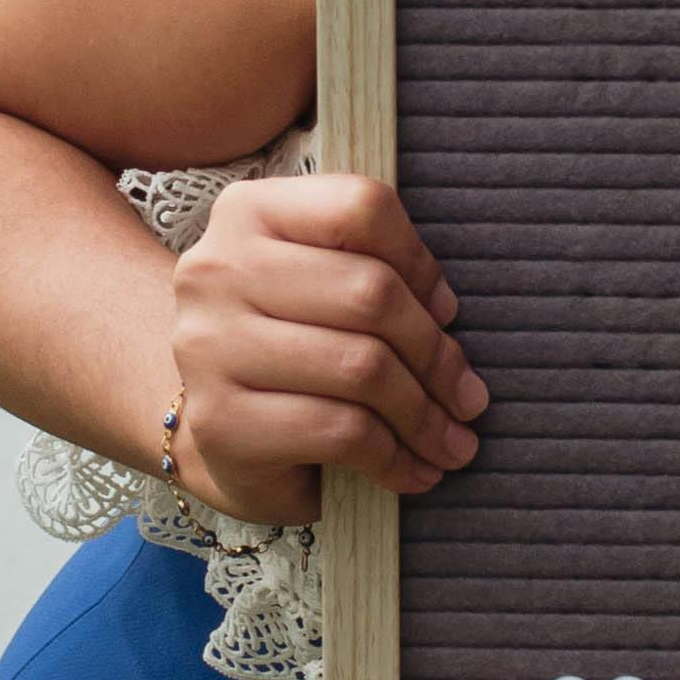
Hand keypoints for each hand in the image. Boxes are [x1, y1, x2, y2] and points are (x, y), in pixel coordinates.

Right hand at [166, 171, 488, 524]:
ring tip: (452, 442)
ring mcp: (210, 346)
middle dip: (437, 355)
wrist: (217, 428)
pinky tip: (414, 470)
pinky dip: (394, 457)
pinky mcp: (220, 421)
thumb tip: (442, 313)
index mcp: (248, 212)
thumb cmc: (290, 346)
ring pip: (361, 367)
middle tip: (469, 398)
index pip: (361, 209)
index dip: (420, 263)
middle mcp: (217, 271)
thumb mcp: (324, 285)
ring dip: (425, 415)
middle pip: (369, 293)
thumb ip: (374, 268)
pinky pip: (340, 431)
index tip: (445, 311)